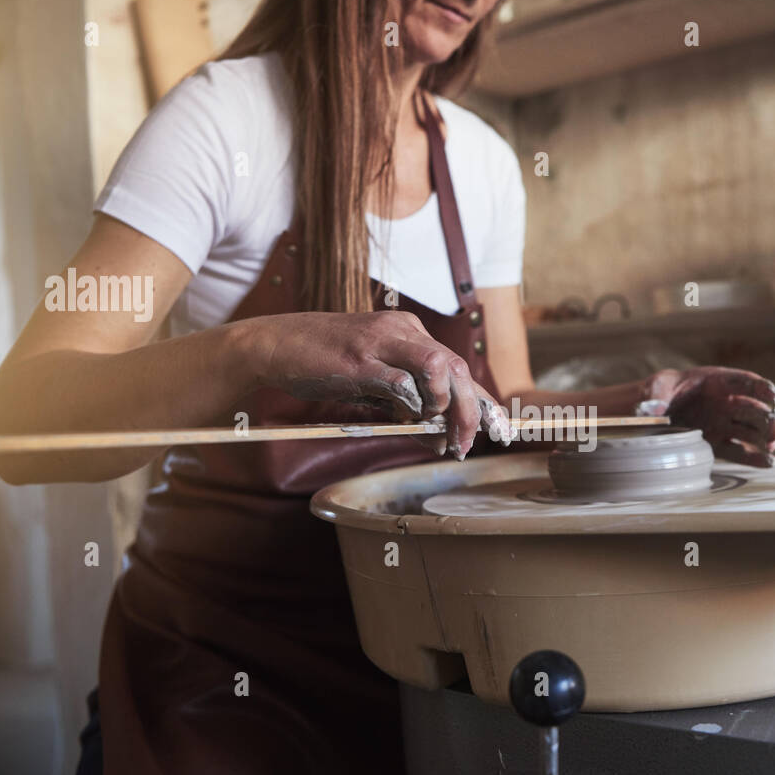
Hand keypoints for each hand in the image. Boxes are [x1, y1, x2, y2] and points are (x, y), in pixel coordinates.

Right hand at [249, 309, 510, 458]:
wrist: (275, 344)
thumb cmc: (322, 364)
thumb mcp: (372, 383)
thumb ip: (404, 404)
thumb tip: (437, 435)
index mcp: (409, 332)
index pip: (459, 367)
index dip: (482, 401)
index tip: (499, 430)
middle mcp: (401, 330)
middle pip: (458, 367)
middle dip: (471, 410)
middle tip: (466, 444)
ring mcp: (380, 342)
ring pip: (439, 367)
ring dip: (446, 404)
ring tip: (437, 430)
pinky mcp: (359, 359)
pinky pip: (400, 381)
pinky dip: (412, 405)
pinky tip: (407, 420)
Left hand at [640, 367, 774, 466]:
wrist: (654, 411)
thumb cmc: (660, 391)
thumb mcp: (656, 387)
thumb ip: (656, 396)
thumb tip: (654, 412)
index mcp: (718, 382)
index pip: (746, 383)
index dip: (763, 388)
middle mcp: (727, 403)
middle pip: (754, 410)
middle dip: (768, 420)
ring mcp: (724, 423)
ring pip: (751, 431)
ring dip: (764, 438)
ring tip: (772, 448)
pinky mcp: (718, 442)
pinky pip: (740, 450)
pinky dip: (754, 457)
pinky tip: (769, 463)